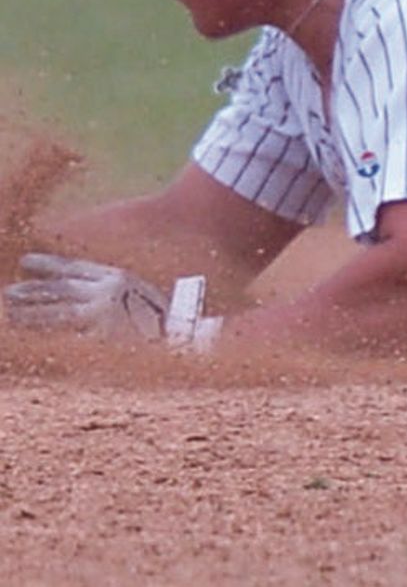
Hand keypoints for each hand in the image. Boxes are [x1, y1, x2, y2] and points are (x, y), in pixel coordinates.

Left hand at [5, 253, 167, 340]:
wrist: (187, 342)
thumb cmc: (166, 322)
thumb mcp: (141, 296)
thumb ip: (115, 292)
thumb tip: (86, 294)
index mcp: (118, 278)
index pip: (75, 268)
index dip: (48, 265)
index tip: (25, 262)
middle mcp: (108, 292)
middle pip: (60, 289)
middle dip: (32, 291)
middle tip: (8, 294)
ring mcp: (104, 316)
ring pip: (58, 314)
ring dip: (31, 315)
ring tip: (10, 315)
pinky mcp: (102, 341)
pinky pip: (68, 341)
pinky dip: (48, 343)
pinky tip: (31, 346)